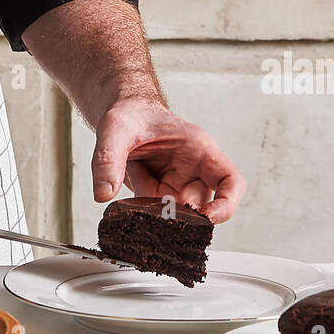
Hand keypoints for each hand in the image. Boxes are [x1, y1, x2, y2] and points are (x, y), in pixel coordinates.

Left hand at [91, 96, 245, 222]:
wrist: (123, 118)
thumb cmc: (131, 115)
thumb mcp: (115, 129)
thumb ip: (107, 159)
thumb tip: (103, 194)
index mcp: (198, 149)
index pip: (230, 181)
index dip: (226, 205)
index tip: (207, 219)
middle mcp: (194, 171)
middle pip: (198, 208)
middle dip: (173, 213)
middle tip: (148, 205)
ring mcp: (179, 187)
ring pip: (173, 215)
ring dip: (152, 210)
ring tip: (134, 178)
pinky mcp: (162, 197)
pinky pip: (154, 214)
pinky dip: (140, 211)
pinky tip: (130, 186)